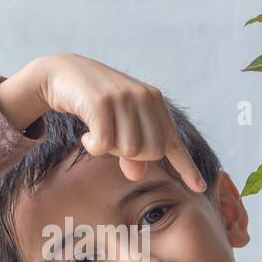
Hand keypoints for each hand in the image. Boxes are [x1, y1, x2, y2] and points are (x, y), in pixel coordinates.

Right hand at [33, 51, 205, 192]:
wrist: (61, 73)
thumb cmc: (93, 102)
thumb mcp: (117, 125)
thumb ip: (131, 149)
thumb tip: (137, 175)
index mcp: (154, 101)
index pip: (173, 142)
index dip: (186, 167)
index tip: (200, 188)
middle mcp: (144, 97)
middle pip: (151, 153)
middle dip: (129, 156)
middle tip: (110, 141)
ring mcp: (124, 97)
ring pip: (128, 150)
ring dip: (108, 150)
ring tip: (96, 134)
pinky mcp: (102, 102)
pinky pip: (104, 145)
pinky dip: (93, 147)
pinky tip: (85, 135)